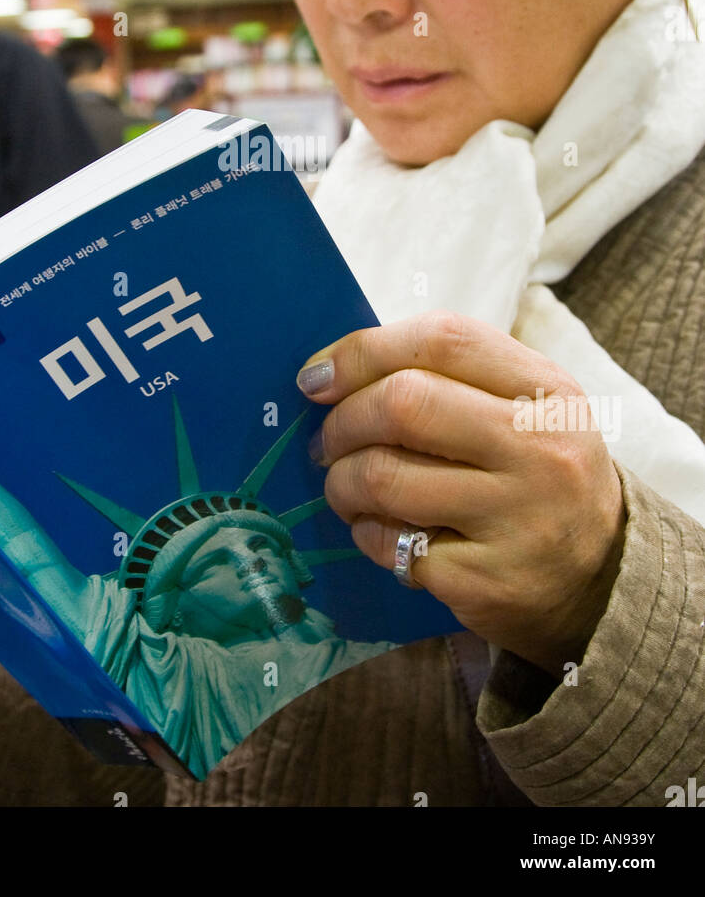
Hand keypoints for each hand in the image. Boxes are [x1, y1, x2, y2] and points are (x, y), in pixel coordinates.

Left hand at [297, 310, 626, 678]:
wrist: (603, 578)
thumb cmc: (539, 472)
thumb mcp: (524, 407)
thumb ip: (449, 375)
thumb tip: (333, 371)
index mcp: (546, 390)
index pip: (442, 339)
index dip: (363, 351)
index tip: (318, 376)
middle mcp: (539, 448)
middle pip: (404, 403)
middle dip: (343, 421)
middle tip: (327, 441)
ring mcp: (517, 518)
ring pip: (385, 478)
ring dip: (341, 482)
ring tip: (344, 486)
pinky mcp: (488, 582)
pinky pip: (391, 545)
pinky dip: (367, 535)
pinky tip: (378, 530)